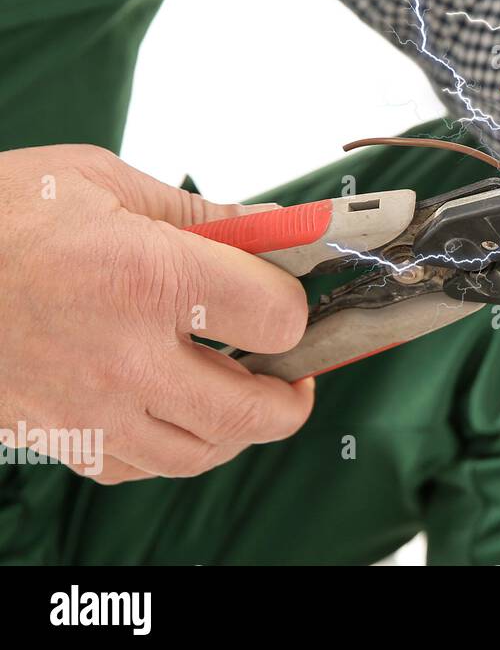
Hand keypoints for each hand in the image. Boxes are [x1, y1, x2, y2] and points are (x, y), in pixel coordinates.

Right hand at [0, 145, 312, 483]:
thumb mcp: (101, 181)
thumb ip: (200, 214)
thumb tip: (274, 229)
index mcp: (148, 278)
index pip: (275, 317)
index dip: (293, 305)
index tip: (287, 293)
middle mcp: (124, 355)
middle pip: (252, 411)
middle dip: (289, 395)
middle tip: (294, 375)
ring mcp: (87, 407)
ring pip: (198, 452)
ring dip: (237, 430)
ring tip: (242, 395)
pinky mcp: (55, 435)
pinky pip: (137, 468)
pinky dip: (172, 448)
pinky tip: (174, 412)